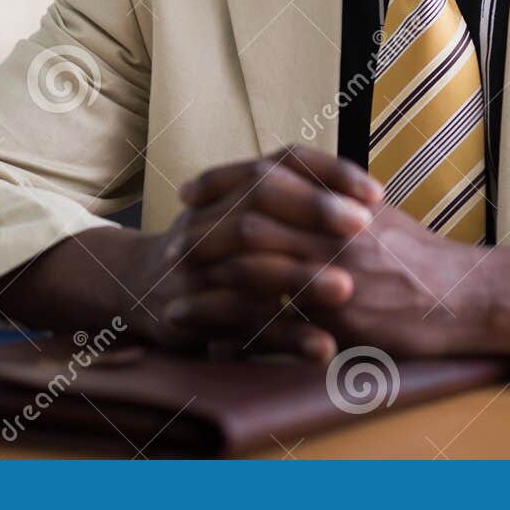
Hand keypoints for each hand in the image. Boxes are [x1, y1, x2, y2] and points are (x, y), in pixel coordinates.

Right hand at [0, 146, 381, 360]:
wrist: (134, 285)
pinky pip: (239, 324)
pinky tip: (323, 348)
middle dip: (314, 212)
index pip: (283, 162)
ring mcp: (196, 268)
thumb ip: (291, 201)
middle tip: (365, 227)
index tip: (376, 194)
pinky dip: (283, 336)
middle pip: (259, 200)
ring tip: (348, 289)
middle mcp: (209, 218)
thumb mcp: (239, 211)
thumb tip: (371, 198)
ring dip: (300, 277)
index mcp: (231, 189)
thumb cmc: (211, 249)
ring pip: (248, 265)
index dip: (329, 174)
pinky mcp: (191, 316)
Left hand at [192, 193, 509, 361]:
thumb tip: (290, 181)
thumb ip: (330, 196)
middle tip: (174, 237)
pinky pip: (282, 311)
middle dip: (207, 223)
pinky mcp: (343, 308)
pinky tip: (214, 328)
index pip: (270, 171)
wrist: (466, 296)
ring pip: (259, 258)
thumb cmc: (419, 257)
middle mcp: (337, 221)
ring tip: (180, 290)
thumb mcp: (374, 214)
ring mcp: (339, 263)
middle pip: (254, 208)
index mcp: (342, 193)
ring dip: (213, 275)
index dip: (223, 178)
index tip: (189, 189)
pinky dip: (243, 319)